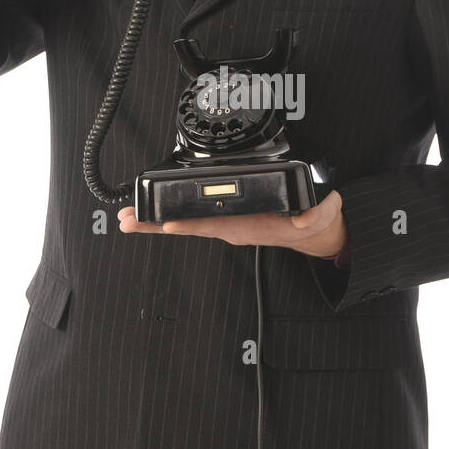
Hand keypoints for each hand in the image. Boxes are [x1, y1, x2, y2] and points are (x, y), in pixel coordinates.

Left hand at [117, 188, 347, 259]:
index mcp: (250, 227)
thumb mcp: (323, 216)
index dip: (191, 224)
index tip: (167, 223)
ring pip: (186, 224)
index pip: (216, 225)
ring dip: (155, 222)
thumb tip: (306, 219)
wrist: (314, 233)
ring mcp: (226, 226)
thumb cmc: (313, 222)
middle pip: (189, 226)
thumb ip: (317, 215)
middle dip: (156, 225)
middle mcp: (232, 229)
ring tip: (125, 218)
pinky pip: (193, 219)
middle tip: (125, 221)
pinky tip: (152, 215)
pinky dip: (170, 216)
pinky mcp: (225, 221)